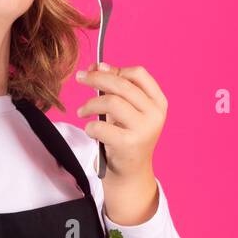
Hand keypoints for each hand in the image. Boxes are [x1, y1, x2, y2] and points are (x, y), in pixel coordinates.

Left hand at [75, 61, 168, 180]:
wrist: (130, 171)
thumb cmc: (126, 136)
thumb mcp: (126, 110)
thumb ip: (115, 88)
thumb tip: (96, 66)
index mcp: (158, 102)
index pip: (138, 74)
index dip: (115, 69)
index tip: (97, 69)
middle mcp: (155, 114)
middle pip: (121, 84)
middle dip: (96, 78)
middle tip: (80, 78)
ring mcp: (144, 129)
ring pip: (111, 102)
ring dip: (90, 104)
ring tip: (82, 111)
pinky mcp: (129, 144)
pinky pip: (100, 126)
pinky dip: (90, 126)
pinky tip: (90, 130)